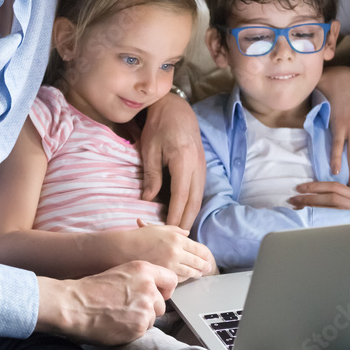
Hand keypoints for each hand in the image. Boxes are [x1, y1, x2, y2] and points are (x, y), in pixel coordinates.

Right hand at [36, 261, 177, 345]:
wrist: (74, 305)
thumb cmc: (91, 289)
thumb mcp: (120, 273)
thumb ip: (141, 279)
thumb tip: (154, 291)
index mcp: (143, 269)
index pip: (171, 279)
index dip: (164, 290)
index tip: (158, 295)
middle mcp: (148, 287)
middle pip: (161, 304)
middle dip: (149, 308)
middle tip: (128, 309)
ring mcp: (145, 307)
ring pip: (152, 319)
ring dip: (140, 320)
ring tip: (119, 317)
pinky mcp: (139, 326)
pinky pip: (143, 331)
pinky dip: (132, 331)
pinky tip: (117, 325)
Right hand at [109, 219, 212, 281]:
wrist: (124, 249)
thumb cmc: (140, 237)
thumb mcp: (160, 228)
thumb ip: (176, 231)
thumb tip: (187, 234)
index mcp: (177, 239)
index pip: (198, 249)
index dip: (205, 255)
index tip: (208, 258)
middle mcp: (175, 252)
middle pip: (197, 262)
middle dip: (204, 266)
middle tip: (208, 268)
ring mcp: (169, 265)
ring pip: (189, 272)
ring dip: (196, 273)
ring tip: (199, 273)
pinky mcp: (162, 275)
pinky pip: (178, 279)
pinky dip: (183, 278)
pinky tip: (185, 276)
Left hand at [140, 93, 206, 229]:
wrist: (176, 108)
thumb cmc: (160, 125)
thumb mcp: (149, 148)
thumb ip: (151, 174)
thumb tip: (147, 199)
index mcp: (183, 161)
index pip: (181, 197)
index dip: (175, 217)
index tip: (168, 232)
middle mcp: (197, 166)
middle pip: (194, 202)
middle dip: (186, 222)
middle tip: (176, 240)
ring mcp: (202, 167)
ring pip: (199, 198)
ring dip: (190, 215)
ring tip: (180, 232)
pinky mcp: (202, 166)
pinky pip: (199, 190)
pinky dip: (192, 204)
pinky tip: (184, 213)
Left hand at [288, 181, 349, 219]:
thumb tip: (332, 201)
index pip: (336, 187)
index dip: (317, 185)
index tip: (302, 187)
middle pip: (331, 196)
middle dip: (310, 196)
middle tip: (293, 197)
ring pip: (333, 208)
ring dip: (313, 207)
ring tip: (297, 207)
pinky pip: (338, 222)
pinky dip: (324, 220)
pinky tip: (311, 221)